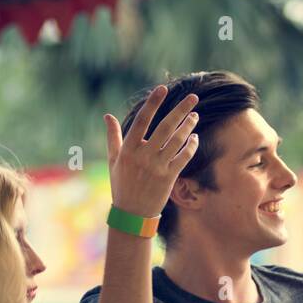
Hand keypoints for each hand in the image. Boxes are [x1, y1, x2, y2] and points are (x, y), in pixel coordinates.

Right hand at [104, 84, 200, 217]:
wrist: (132, 214)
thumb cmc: (121, 184)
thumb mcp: (114, 160)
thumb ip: (113, 137)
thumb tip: (107, 115)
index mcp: (128, 149)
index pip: (142, 120)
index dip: (153, 103)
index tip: (163, 89)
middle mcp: (144, 156)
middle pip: (165, 127)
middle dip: (181, 110)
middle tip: (193, 97)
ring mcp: (157, 167)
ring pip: (177, 141)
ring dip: (188, 126)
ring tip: (195, 115)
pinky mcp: (169, 178)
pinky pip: (183, 158)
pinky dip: (191, 146)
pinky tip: (194, 137)